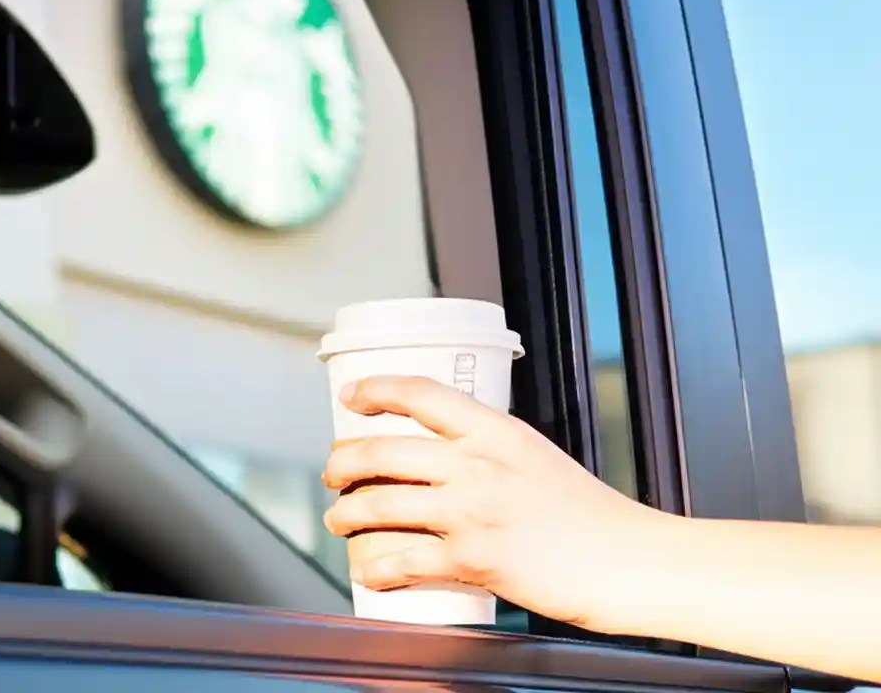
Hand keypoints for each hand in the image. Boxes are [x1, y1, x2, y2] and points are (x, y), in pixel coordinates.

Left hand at [322, 375, 671, 631]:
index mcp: (494, 430)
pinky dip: (375, 568)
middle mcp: (476, 463)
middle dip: (341, 462)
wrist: (627, 560)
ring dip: (346, 514)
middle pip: (381, 450)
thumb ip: (489, 450)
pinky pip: (402, 560)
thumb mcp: (535, 455)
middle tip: (333, 473)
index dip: (375, 389)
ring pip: (379, 503)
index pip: (420, 393)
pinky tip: (368, 571)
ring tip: (339, 519)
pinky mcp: (471, 559)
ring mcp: (469, 511)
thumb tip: (448, 453)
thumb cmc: (590, 514)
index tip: (352, 396)